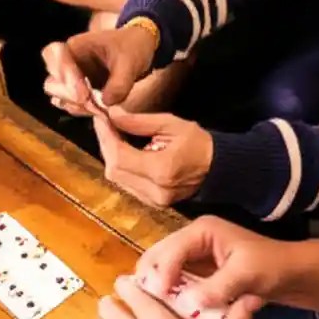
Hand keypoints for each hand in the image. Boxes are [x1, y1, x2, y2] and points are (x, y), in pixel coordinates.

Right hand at [41, 25, 155, 114]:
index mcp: (75, 46)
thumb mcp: (130, 61)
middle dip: (69, 96)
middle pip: (52, 82)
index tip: (83, 94)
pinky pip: (71, 105)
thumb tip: (106, 103)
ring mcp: (71, 80)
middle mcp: (67, 62)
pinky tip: (98, 112)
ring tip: (97, 109)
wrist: (139, 52)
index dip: (63, 74)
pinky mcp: (78, 93)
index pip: (53, 55)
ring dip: (75, 106)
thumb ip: (119, 83)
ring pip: (59, 96)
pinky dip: (82, 111)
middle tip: (90, 104)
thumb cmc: (131, 48)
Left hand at [93, 107, 212, 206]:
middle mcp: (154, 191)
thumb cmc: (199, 144)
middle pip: (114, 170)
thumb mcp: (172, 125)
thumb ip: (139, 122)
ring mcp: (153, 200)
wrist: (218, 168)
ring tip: (113, 136)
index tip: (100, 118)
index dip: (105, 137)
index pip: (120, 156)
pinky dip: (120, 167)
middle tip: (105, 124)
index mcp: (161, 170)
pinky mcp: (152, 203)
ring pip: (117, 179)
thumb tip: (113, 115)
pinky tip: (123, 152)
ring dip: (111, 156)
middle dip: (106, 145)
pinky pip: (126, 184)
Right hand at [137, 216, 292, 308]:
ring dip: (158, 287)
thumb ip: (218, 287)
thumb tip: (189, 303)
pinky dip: (171, 295)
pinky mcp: (199, 273)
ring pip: (164, 270)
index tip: (157, 295)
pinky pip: (176, 283)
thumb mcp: (246, 274)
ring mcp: (195, 256)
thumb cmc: (272, 266)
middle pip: (159, 255)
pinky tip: (166, 311)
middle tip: (144, 303)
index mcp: (202, 231)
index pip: (172, 249)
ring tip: (151, 308)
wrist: (293, 275)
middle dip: (151, 278)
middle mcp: (193, 239)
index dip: (162, 272)